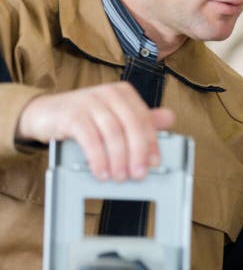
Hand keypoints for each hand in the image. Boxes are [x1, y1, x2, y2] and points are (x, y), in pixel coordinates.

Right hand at [16, 82, 174, 180]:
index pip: (144, 118)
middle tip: (138, 174)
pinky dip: (98, 158)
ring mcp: (89, 102)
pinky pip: (90, 139)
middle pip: (130, 126)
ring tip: (119, 177)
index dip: (151, 142)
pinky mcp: (72, 115)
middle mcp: (109, 94)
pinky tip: (101, 171)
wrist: (45, 113)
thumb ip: (140, 119)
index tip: (154, 162)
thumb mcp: (114, 115)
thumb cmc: (85, 117)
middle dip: (137, 153)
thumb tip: (170, 119)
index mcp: (124, 93)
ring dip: (118, 159)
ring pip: (112, 133)